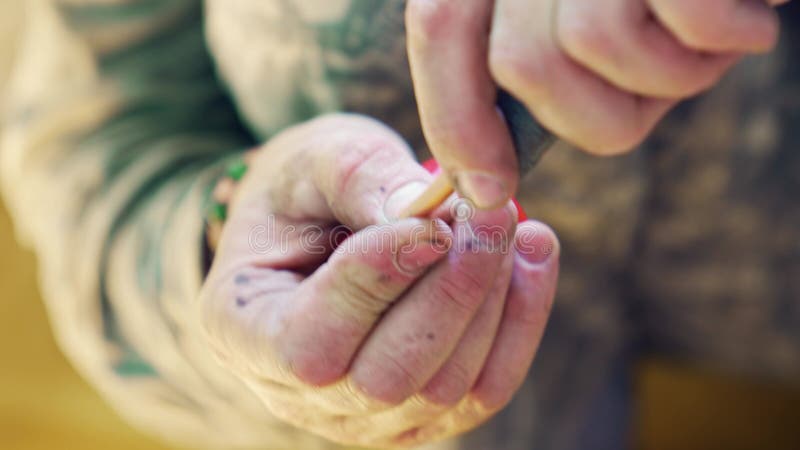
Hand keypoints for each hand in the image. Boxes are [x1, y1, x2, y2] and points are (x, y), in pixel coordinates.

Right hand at [198, 114, 559, 446]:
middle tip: (489, 215)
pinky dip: (520, 324)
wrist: (317, 225)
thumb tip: (428, 218)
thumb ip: (358, 181)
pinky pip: (484, 390)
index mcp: (243, 331)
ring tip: (508, 225)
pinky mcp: (422, 412)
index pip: (308, 344)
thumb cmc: (305, 190)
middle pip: (385, 378)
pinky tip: (532, 256)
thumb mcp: (313, 162)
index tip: (431, 221)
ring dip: (493, 304)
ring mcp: (364, 416)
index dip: (375, 284)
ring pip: (444, 388)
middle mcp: (297, 395)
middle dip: (450, 293)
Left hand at [406, 0, 788, 208]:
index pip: (439, 27)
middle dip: (583, 114)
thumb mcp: (587, 33)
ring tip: (702, 44)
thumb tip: (480, 181)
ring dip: (665, 77)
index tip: (485, 187)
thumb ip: (530, 79)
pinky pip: (683, 17)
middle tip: (643, 95)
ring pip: (591, 43)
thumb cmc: (666, 3)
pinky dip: (724, 38)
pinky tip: (745, 21)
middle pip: (517, 60)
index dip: (455, 120)